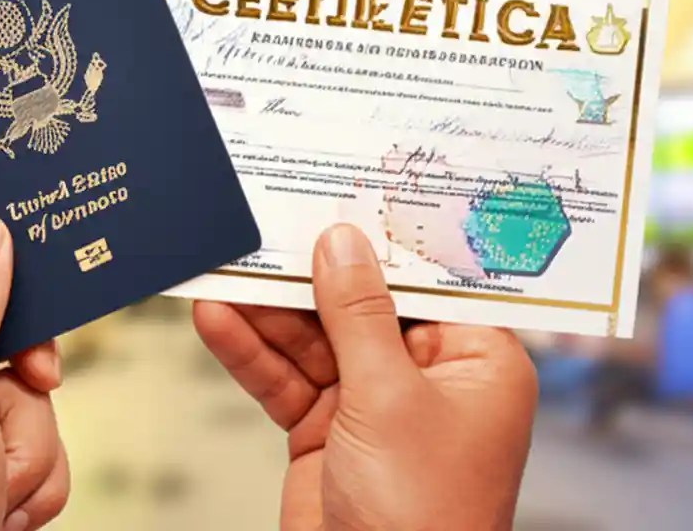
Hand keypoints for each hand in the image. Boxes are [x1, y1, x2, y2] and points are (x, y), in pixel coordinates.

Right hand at [194, 224, 536, 529]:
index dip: (384, 239)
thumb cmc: (422, 515)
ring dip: (268, 310)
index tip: (344, 193)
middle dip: (310, 273)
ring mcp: (372, 405)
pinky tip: (217, 319)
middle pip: (362, 305)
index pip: (428, 282)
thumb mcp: (389, 398)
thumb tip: (341, 243)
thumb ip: (359, 316)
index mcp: (476, 362)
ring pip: (314, 340)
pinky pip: (286, 379)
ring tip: (225, 264)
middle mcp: (427, 378)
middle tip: (265, 225)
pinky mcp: (325, 431)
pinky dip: (252, 354)